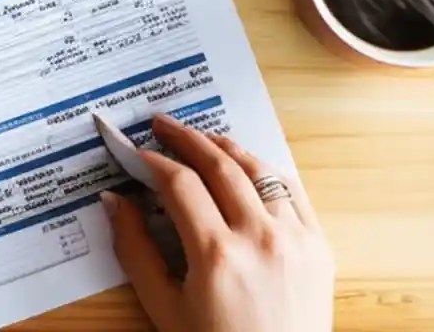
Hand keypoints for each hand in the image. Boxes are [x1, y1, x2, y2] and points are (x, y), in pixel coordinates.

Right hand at [102, 115, 334, 331]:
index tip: (137, 152)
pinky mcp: (319, 245)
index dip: (153, 161)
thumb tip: (114, 200)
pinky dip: (265, 170)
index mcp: (217, 255)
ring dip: (226, 147)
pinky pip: (292, 190)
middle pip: (220, 165)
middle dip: (186, 138)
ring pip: (259, 170)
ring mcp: (296, 238)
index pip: (180, 184)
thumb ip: (135, 250)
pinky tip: (247, 165)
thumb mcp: (164, 307)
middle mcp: (260, 238)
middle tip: (162, 125)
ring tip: (202, 138)